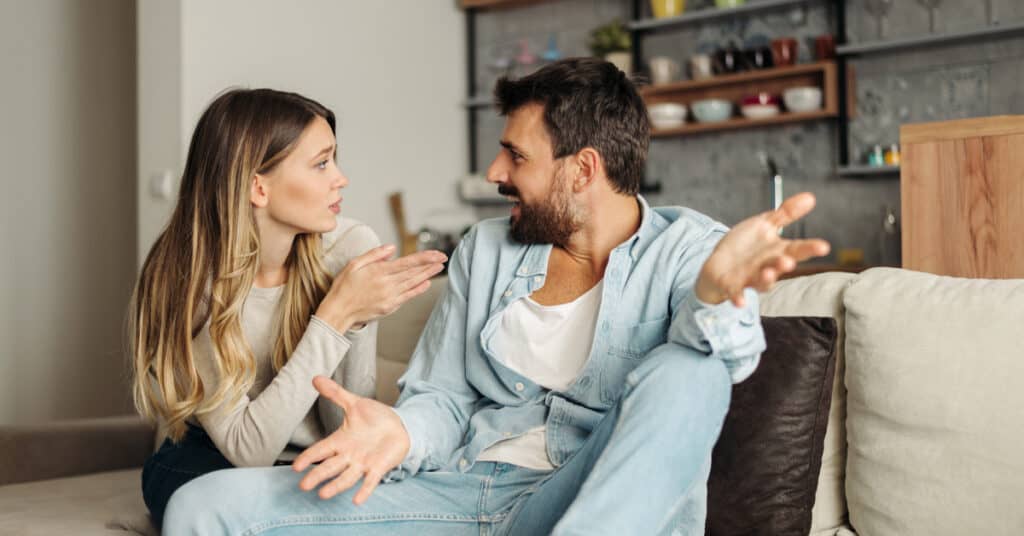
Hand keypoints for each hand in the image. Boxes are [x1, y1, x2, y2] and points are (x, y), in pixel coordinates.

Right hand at [293, 376, 410, 503]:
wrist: (400, 426)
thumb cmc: (375, 418)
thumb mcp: (354, 403)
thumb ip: (335, 393)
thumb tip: (315, 378)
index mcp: (341, 440)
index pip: (321, 449)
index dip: (309, 457)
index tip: (296, 466)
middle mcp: (349, 455)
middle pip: (329, 467)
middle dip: (317, 475)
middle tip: (303, 485)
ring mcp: (363, 463)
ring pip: (346, 477)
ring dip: (335, 486)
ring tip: (323, 495)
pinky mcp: (378, 468)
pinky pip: (370, 481)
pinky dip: (364, 490)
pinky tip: (357, 501)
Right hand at [316, 245, 446, 331]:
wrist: (338, 312)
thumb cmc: (344, 287)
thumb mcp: (354, 264)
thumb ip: (374, 255)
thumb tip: (391, 248)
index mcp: (379, 272)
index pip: (408, 262)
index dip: (425, 257)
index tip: (437, 253)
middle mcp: (387, 285)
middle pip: (414, 272)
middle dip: (431, 264)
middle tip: (443, 258)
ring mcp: (390, 297)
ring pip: (414, 283)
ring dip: (428, 275)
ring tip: (439, 268)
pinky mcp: (390, 307)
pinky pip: (408, 296)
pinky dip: (419, 289)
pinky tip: (426, 283)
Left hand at [695, 192, 829, 306]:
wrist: (719, 264)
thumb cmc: (746, 246)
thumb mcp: (764, 224)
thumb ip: (786, 213)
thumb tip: (810, 197)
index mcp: (777, 251)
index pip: (797, 249)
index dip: (810, 248)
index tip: (824, 247)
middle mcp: (767, 267)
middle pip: (780, 266)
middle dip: (785, 264)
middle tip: (789, 261)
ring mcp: (750, 278)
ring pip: (761, 281)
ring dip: (766, 279)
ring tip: (768, 273)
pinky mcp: (731, 286)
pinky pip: (736, 293)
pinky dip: (738, 297)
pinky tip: (740, 302)